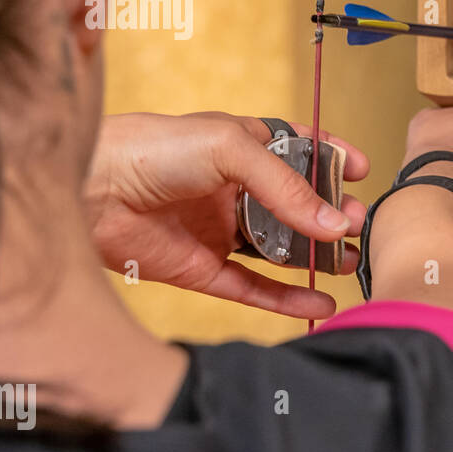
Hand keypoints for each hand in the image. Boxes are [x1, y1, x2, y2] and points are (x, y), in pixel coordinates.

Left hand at [85, 112, 368, 318]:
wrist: (90, 190)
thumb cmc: (152, 148)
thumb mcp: (230, 149)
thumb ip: (285, 188)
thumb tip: (333, 224)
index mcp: (242, 148)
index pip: (300, 152)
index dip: (332, 159)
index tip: (362, 170)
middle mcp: (235, 191)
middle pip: (297, 207)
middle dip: (331, 215)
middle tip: (358, 224)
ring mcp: (221, 232)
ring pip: (281, 251)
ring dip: (317, 259)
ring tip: (349, 263)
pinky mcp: (205, 270)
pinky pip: (256, 290)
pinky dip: (289, 300)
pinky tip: (320, 303)